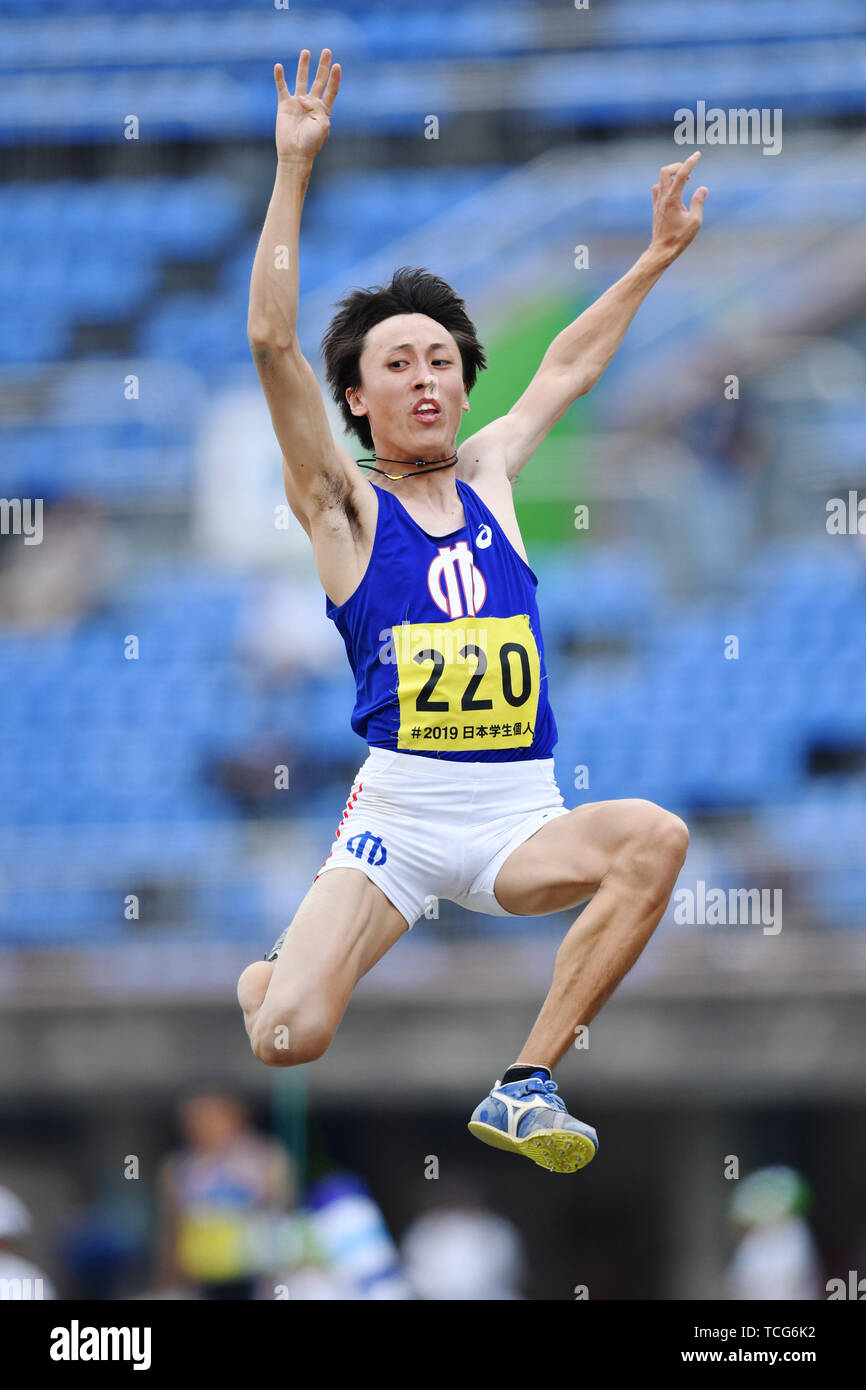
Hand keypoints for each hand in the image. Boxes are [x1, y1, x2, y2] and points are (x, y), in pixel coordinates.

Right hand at [274, 48, 340, 164]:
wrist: (295, 154)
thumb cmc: (311, 143)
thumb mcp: (322, 125)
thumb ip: (318, 108)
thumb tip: (304, 98)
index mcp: (323, 110)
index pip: (331, 90)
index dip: (334, 78)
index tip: (337, 65)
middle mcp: (311, 104)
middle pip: (319, 80)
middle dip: (323, 66)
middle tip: (327, 51)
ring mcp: (297, 103)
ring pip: (302, 80)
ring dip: (304, 66)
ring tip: (306, 52)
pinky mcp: (284, 105)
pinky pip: (282, 88)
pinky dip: (280, 78)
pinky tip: (279, 67)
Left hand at [649, 151, 706, 265]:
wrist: (662, 250)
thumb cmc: (679, 238)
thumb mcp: (695, 221)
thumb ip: (698, 202)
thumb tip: (703, 188)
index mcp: (673, 199)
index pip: (682, 174)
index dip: (690, 162)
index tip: (697, 154)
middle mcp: (663, 198)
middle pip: (665, 171)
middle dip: (678, 165)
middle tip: (689, 171)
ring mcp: (657, 202)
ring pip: (661, 180)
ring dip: (672, 175)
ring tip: (684, 183)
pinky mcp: (656, 208)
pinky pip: (657, 189)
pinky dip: (666, 185)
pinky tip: (674, 193)